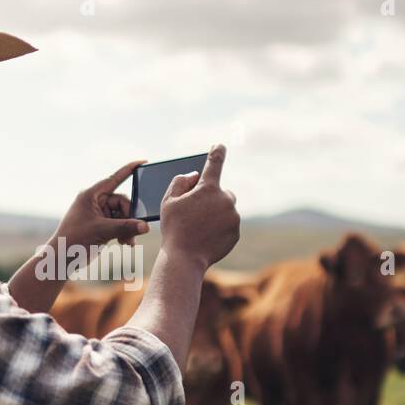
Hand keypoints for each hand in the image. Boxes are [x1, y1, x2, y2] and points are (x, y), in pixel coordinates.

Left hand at [54, 160, 150, 249]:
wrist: (62, 258)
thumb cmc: (74, 240)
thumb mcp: (102, 231)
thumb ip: (126, 227)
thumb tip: (145, 227)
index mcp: (91, 195)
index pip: (114, 179)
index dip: (129, 170)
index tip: (143, 162)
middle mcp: (95, 202)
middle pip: (122, 202)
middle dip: (129, 216)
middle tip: (133, 231)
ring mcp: (99, 214)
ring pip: (122, 215)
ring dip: (128, 227)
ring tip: (128, 241)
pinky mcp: (101, 226)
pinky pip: (119, 224)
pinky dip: (124, 232)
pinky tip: (126, 242)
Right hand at [159, 144, 238, 268]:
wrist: (185, 259)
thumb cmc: (174, 228)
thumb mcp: (168, 201)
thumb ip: (180, 182)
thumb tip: (194, 175)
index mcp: (207, 188)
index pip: (214, 163)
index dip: (217, 152)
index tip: (220, 145)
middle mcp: (225, 199)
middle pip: (221, 192)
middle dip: (212, 198)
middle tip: (196, 212)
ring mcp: (233, 217)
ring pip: (226, 209)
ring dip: (216, 214)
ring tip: (199, 228)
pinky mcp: (236, 232)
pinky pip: (229, 224)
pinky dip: (220, 228)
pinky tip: (206, 236)